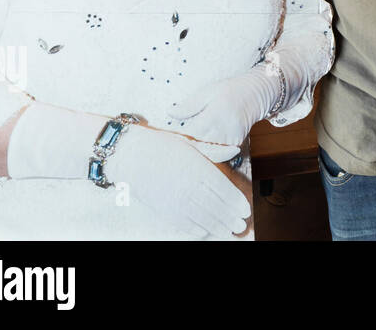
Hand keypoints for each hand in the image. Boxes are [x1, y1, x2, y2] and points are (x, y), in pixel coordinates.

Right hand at [109, 123, 251, 238]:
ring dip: (217, 227)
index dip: (236, 203)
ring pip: (202, 218)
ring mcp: (175, 200)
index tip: (246, 210)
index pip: (223, 190)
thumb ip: (214, 150)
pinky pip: (183, 223)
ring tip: (229, 232)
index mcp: (199, 169)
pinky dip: (196, 229)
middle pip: (216, 207)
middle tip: (241, 226)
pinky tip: (205, 232)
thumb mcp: (190, 143)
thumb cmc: (162, 145)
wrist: (129, 155)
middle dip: (230, 218)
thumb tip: (235, 149)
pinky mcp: (163, 209)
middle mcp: (189, 187)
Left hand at [168, 66, 279, 148]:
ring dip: (198, 147)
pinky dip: (211, 147)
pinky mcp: (237, 142)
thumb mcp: (208, 92)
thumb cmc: (229, 90)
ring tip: (191, 141)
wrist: (256, 93)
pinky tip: (207, 140)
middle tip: (177, 140)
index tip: (169, 135)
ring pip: (207, 150)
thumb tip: (170, 113)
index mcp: (214, 116)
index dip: (179, 136)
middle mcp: (223, 130)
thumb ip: (189, 105)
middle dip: (188, 143)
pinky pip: (219, 150)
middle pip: (198, 145)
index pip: (191, 134)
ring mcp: (232, 138)